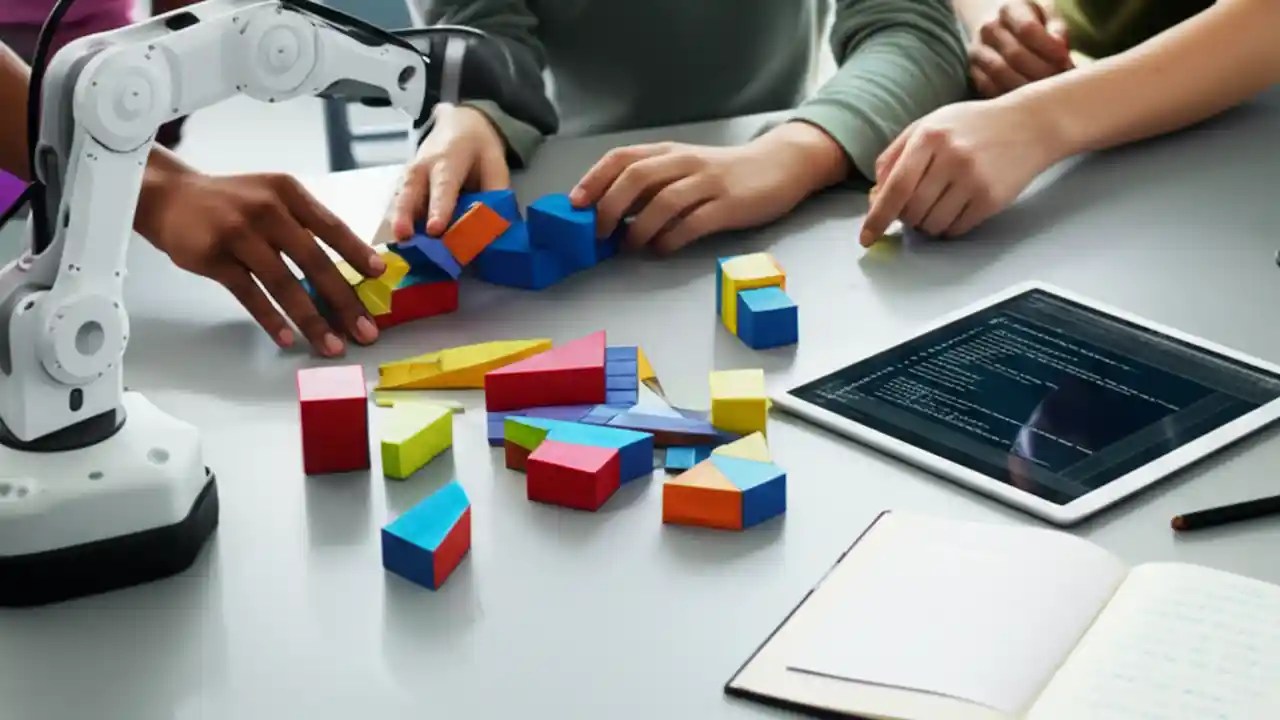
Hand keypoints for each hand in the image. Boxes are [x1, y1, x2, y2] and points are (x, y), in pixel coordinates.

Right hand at [136, 160, 386, 356]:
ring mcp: (239, 235)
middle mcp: (267, 210)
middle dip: (343, 301)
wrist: (170, 197)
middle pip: (313, 261)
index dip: (356, 253)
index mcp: (288, 193)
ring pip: (283, 284)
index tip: (380, 276)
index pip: (331, 226)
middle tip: (365, 330)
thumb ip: (306, 224)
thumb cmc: (233, 203)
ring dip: (312, 319)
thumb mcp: (272, 197)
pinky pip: (250, 295)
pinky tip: (289, 338)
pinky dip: (271, 319)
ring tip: (332, 345)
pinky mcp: (214, 258)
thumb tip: (350, 266)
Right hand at [391, 104, 508, 239]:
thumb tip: (493, 228)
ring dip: (397, 222)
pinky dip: (397, 223)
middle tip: (403, 238)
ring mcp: (409, 177)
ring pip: (400, 200)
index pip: (443, 185)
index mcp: (448, 159)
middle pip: (410, 192)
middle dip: (404, 215)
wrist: (459, 125)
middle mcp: (422, 168)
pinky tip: (400, 242)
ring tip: (398, 245)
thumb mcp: (495, 165)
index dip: (439, 208)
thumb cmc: (478, 149)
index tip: (435, 229)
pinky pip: (398, 206)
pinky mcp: (404, 187)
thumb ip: (495, 195)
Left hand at [568, 122, 849, 253]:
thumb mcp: (683, 169)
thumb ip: (651, 186)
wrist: (778, 165)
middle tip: (600, 233)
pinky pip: (694, 223)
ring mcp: (708, 182)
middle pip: (636, 177)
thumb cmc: (723, 173)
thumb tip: (611, 212)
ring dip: (639, 227)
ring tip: (630, 246)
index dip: (594, 179)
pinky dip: (671, 239)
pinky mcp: (729, 205)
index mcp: (668, 152)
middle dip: (610, 207)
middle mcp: (684, 162)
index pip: (622, 158)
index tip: (576, 204)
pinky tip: (662, 250)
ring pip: (663, 201)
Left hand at [860, 98, 1064, 243]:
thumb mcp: (929, 126)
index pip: (894, 187)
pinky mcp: (990, 198)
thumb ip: (895, 156)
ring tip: (939, 202)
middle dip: (906, 216)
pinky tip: (956, 206)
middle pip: (911, 211)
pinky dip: (947, 226)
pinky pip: (955, 230)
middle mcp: (951, 157)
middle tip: (917, 204)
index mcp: (929, 136)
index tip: (867, 238)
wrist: (1028, 124)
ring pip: (931, 225)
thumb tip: (874, 197)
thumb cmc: (970, 127)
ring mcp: (973, 179)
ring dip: (927, 224)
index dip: (877, 217)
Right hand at [968, 0, 1071, 97]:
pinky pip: (989, 87)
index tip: (1065, 59)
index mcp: (1010, 8)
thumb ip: (1057, 29)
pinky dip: (1009, 96)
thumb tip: (1060, 49)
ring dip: (1026, 86)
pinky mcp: (973, 72)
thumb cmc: (1032, 21)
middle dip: (1041, 71)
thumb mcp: (1048, 16)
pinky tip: (1026, 97)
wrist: (999, 26)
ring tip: (1045, 92)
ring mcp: (977, 51)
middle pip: (1015, 54)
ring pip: (1000, 73)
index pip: (1027, 29)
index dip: (1048, 48)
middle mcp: (988, 28)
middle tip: (1059, 82)